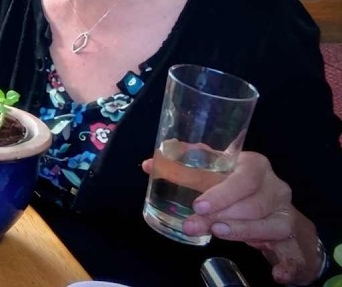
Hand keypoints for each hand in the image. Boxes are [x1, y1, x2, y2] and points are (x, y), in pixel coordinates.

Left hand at [141, 151, 321, 283]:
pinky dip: (287, 266)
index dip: (222, 192)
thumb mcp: (216, 175)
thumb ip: (186, 169)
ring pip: (267, 224)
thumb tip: (149, 165)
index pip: (243, 177)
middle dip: (222, 215)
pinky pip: (292, 254)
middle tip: (195, 224)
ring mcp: (285, 213)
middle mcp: (275, 188)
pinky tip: (277, 275)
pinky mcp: (290, 238)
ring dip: (240, 231)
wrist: (275, 211)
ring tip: (215, 233)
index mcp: (254, 166)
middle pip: (253, 202)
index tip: (199, 205)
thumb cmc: (237, 188)